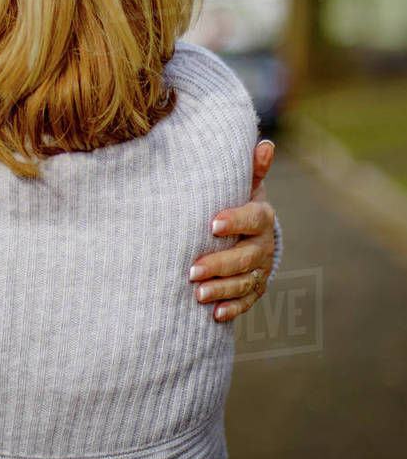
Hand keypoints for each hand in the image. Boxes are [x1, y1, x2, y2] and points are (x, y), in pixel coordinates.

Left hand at [189, 140, 275, 322]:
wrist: (253, 233)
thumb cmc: (240, 202)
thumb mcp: (246, 184)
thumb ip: (252, 168)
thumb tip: (266, 144)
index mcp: (262, 217)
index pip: (253, 219)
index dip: (235, 221)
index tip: (211, 224)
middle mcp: (264, 246)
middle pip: (246, 258)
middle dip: (220, 265)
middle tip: (193, 270)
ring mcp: (261, 269)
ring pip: (244, 282)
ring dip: (222, 290)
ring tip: (197, 295)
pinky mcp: (255, 288)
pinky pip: (246, 302)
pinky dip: (232, 309)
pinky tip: (214, 314)